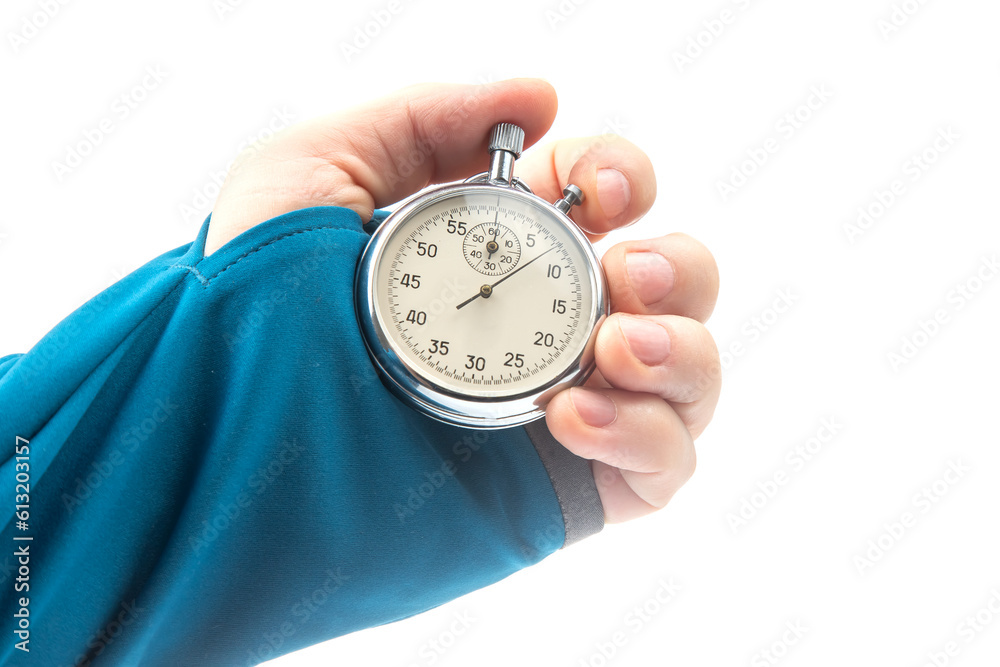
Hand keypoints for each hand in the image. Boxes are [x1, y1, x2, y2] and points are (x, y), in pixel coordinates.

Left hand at [207, 78, 719, 524]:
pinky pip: (665, 465)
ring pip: (688, 372)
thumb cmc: (246, 306)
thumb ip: (423, 117)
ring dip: (682, 351)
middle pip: (670, 283)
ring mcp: (564, 408)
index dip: (623, 175)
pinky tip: (575, 419)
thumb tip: (542, 98)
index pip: (605, 199)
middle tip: (625, 275)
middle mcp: (543, 326)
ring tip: (617, 348)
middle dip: (674, 267)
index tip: (596, 188)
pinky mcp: (569, 490)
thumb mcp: (313, 173)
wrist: (222, 445)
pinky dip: (650, 435)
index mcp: (498, 251)